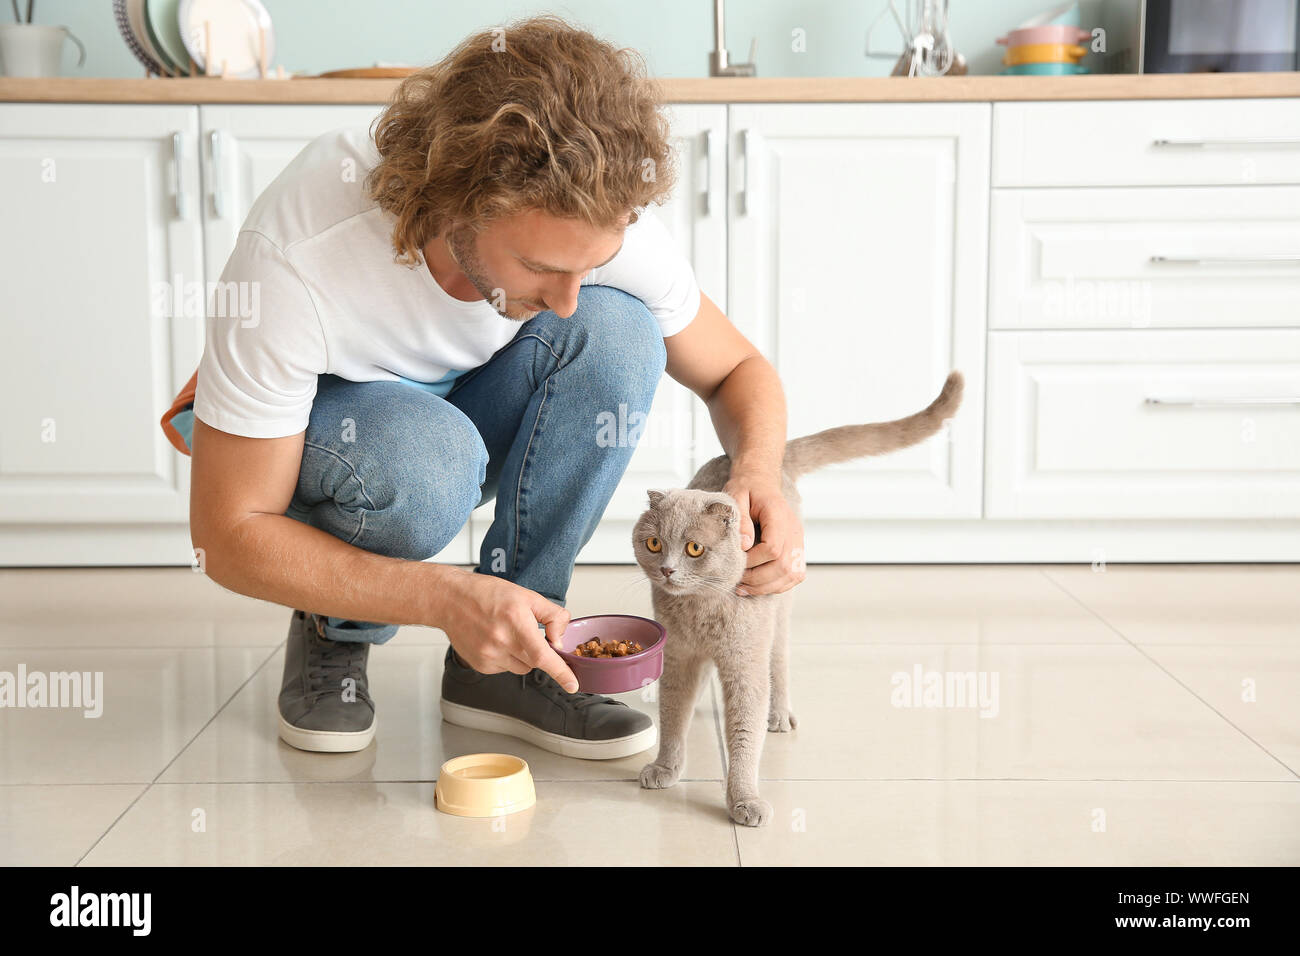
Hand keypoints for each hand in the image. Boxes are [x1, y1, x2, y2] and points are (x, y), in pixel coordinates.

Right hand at [436, 569, 576, 691]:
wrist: (450, 600)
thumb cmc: (486, 594)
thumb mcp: (527, 595)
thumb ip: (551, 616)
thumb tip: (560, 639)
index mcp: (515, 622)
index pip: (542, 655)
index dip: (560, 672)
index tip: (573, 684)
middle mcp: (501, 643)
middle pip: (534, 662)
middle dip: (538, 650)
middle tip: (525, 631)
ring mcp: (488, 656)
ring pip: (520, 667)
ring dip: (521, 655)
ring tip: (505, 633)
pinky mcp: (480, 665)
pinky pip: (504, 668)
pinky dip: (506, 657)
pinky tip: (494, 639)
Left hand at [722, 475, 806, 596]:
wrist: (761, 482)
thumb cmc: (746, 489)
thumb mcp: (736, 496)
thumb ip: (740, 519)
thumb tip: (744, 546)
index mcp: (779, 515)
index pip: (773, 548)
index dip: (753, 560)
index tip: (736, 560)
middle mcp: (794, 530)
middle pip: (784, 566)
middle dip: (758, 579)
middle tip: (737, 580)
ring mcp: (798, 542)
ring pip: (792, 574)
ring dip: (767, 586)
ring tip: (744, 587)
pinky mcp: (797, 550)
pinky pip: (794, 575)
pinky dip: (777, 585)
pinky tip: (758, 585)